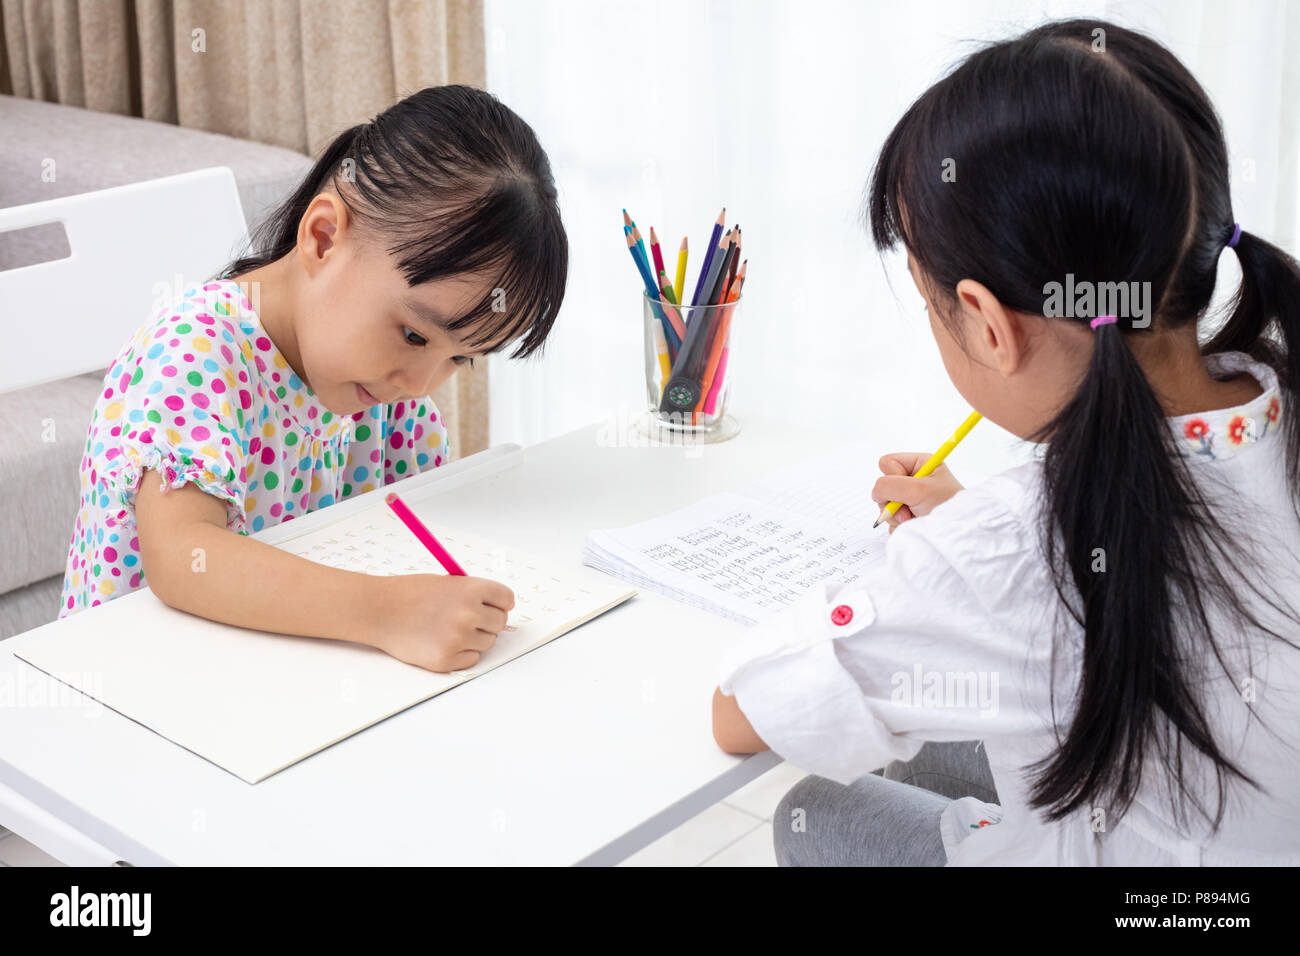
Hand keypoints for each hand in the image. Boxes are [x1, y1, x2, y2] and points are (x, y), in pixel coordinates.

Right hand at [372, 574, 514, 672]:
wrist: (378, 610)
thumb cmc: (409, 594)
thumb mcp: (446, 583)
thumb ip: (473, 595)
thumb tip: (498, 610)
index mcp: (471, 589)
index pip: (507, 600)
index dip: (500, 604)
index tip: (492, 608)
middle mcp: (469, 613)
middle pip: (500, 623)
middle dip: (487, 623)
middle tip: (467, 621)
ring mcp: (458, 638)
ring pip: (487, 643)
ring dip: (474, 639)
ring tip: (448, 630)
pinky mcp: (446, 659)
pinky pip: (471, 660)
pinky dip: (461, 654)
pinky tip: (441, 643)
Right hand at [872, 452, 963, 533]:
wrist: (958, 532)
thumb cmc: (947, 506)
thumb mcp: (918, 489)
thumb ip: (889, 485)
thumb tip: (876, 492)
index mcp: (919, 464)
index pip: (887, 462)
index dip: (892, 476)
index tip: (909, 489)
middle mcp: (913, 480)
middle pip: (883, 486)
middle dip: (894, 501)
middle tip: (910, 510)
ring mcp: (909, 499)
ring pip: (885, 505)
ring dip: (897, 515)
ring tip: (914, 518)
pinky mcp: (907, 515)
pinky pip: (890, 519)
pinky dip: (899, 525)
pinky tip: (914, 525)